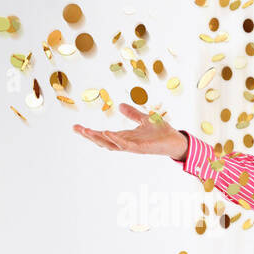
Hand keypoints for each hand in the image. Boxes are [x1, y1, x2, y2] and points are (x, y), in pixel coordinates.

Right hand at [73, 103, 188, 160]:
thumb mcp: (144, 119)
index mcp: (125, 136)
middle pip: (103, 141)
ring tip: (86, 131)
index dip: (91, 132)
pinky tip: (107, 132)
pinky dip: (116, 139)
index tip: (76, 126)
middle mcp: (127, 143)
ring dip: (99, 138)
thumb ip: (133, 113)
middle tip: (76, 128)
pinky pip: (126, 145)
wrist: (177, 141)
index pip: (104, 135)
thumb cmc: (162, 132)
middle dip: (89, 136)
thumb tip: (120, 105)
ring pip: (112, 145)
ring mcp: (134, 146)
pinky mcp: (142, 148)